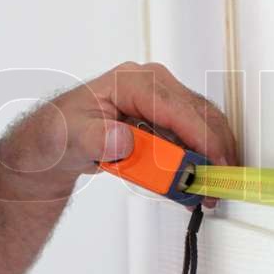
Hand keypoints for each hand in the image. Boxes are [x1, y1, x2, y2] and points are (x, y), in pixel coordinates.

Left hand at [0, 61, 238, 205]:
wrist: (57, 140)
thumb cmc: (61, 132)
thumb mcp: (71, 137)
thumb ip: (96, 138)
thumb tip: (121, 139)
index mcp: (131, 82)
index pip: (176, 108)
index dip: (201, 137)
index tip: (214, 164)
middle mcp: (153, 85)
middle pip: (199, 115)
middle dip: (214, 152)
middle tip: (216, 186)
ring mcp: (162, 99)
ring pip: (203, 125)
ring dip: (211, 158)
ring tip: (208, 191)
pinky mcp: (166, 116)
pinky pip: (194, 136)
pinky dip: (200, 159)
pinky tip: (197, 182)